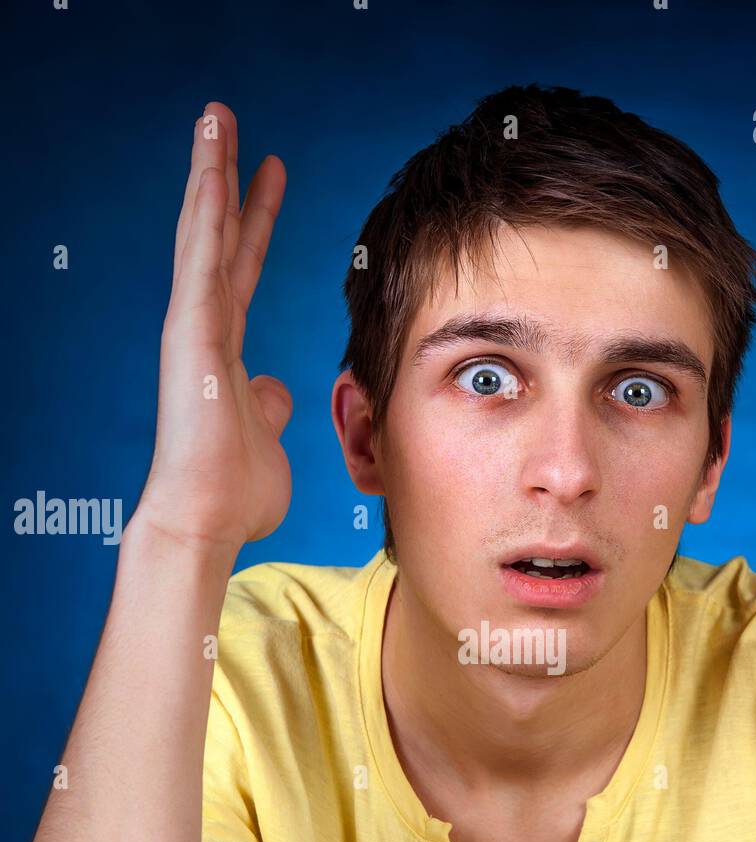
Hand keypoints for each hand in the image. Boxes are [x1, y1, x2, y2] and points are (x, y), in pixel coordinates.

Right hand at [136, 102, 291, 552]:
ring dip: (208, 173)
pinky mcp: (190, 334)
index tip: (269, 180)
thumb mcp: (269, 438)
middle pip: (217, 240)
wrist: (208, 520)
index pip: (241, 272)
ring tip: (215, 116)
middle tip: (227, 121)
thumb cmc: (235, 494)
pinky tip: (213, 164)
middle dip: (225, 180)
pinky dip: (206, 210)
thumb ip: (270, 406)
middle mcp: (205, 333)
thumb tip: (274, 387)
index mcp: (226, 354)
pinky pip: (201, 259)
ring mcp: (194, 331)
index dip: (254, 223)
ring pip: (201, 236)